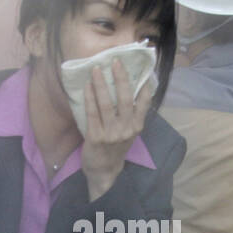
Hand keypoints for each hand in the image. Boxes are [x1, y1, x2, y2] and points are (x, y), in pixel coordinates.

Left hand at [82, 59, 151, 200]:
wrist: (104, 171)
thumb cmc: (116, 147)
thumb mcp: (129, 132)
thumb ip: (131, 114)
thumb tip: (129, 87)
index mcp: (137, 126)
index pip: (144, 102)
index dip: (144, 84)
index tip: (142, 69)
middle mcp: (126, 129)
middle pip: (125, 99)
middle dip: (120, 78)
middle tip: (116, 61)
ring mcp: (111, 133)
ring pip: (106, 104)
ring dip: (101, 84)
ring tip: (96, 69)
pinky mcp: (96, 137)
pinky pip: (92, 113)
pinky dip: (89, 97)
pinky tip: (87, 86)